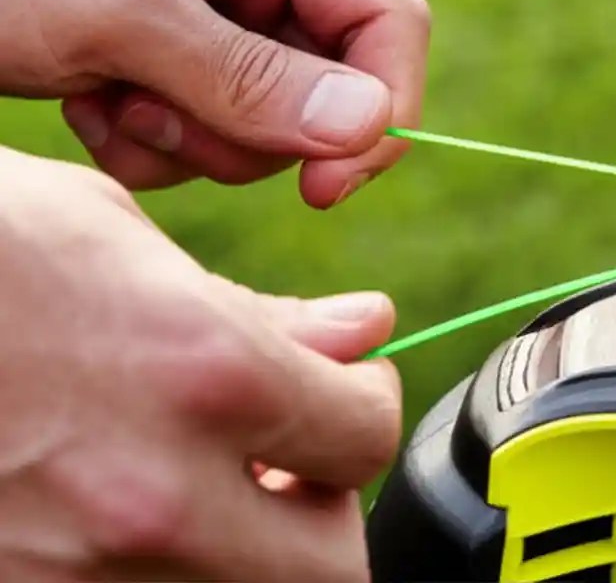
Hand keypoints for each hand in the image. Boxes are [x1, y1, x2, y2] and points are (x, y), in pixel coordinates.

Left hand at [0, 0, 429, 207]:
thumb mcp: (114, 8)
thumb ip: (246, 73)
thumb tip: (368, 126)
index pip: (389, 22)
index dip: (381, 111)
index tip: (326, 188)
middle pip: (327, 86)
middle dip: (247, 131)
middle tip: (152, 113)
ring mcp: (210, 10)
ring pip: (262, 122)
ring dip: (186, 138)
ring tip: (102, 96)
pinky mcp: (166, 51)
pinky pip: (203, 129)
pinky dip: (148, 138)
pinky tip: (83, 99)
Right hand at [0, 148, 401, 581]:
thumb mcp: (111, 240)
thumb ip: (259, 310)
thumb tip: (364, 330)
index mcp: (201, 374)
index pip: (366, 438)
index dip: (367, 407)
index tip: (347, 389)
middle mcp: (152, 497)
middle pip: (329, 568)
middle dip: (325, 512)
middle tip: (294, 463)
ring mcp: (74, 571)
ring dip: (246, 548)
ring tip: (203, 480)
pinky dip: (157, 566)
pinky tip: (120, 506)